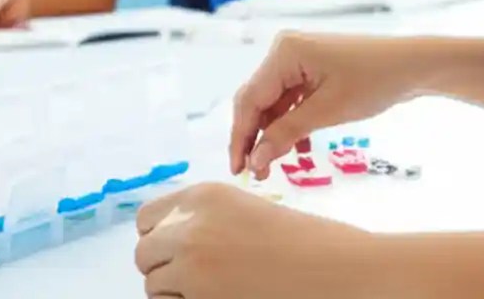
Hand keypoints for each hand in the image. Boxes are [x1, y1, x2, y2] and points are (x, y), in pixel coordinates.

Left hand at [134, 183, 373, 298]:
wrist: (340, 270)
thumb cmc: (307, 243)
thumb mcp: (247, 212)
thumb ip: (205, 222)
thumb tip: (167, 243)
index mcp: (204, 195)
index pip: (147, 218)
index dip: (159, 237)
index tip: (176, 250)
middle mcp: (190, 225)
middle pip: (143, 253)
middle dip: (163, 267)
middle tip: (195, 279)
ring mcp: (192, 265)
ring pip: (153, 286)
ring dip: (175, 293)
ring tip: (215, 291)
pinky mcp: (200, 298)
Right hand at [230, 33, 416, 178]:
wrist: (413, 66)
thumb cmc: (374, 82)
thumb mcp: (328, 112)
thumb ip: (286, 134)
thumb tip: (254, 161)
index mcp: (284, 53)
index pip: (250, 99)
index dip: (241, 137)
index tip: (238, 170)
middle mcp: (284, 51)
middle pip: (257, 100)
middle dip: (254, 138)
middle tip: (253, 174)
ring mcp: (297, 59)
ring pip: (273, 103)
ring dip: (273, 134)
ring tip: (272, 168)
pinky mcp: (310, 69)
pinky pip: (290, 100)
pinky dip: (290, 123)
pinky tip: (296, 150)